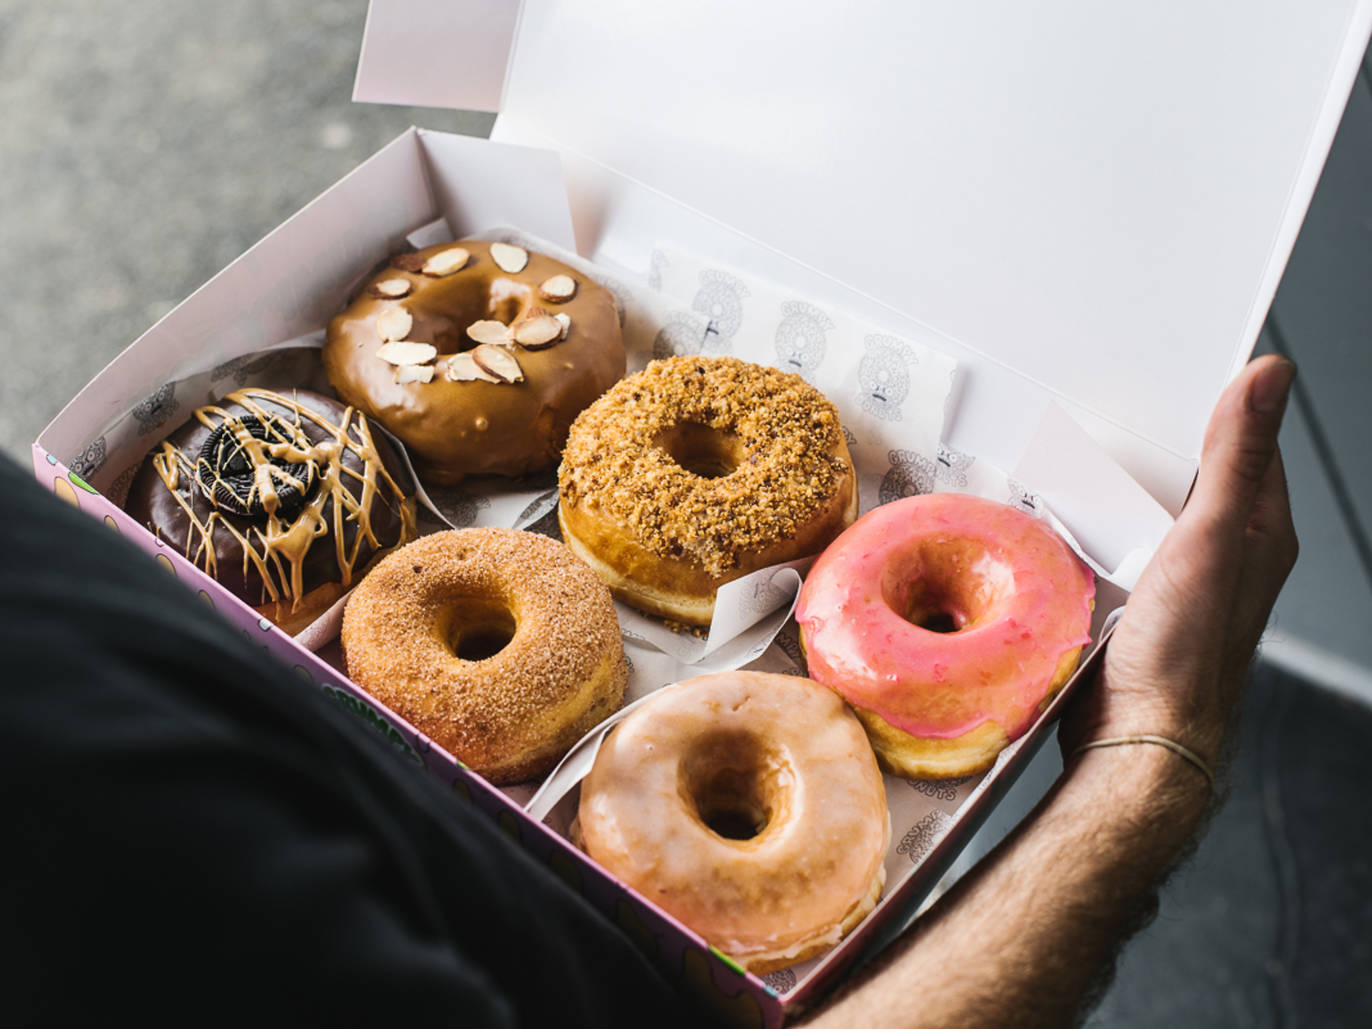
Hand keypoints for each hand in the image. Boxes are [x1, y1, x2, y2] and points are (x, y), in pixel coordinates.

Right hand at [1060, 354, 1298, 769]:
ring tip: (1090, 469)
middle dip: (1157, 449)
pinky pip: (1119, 546)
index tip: (1183, 374)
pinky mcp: (1140, 601)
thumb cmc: (1184, 652)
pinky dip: (1097, 528)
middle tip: (1120, 421)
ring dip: (1120, 490)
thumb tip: (1270, 378)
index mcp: (1262, 532)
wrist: (1137, 736)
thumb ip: (1236, 458)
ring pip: (1151, 511)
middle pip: (1194, 477)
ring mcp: (1182, 580)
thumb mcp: (1211, 537)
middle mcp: (1227, 555)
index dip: (1221, 406)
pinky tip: (1073, 525)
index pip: (1250, 445)